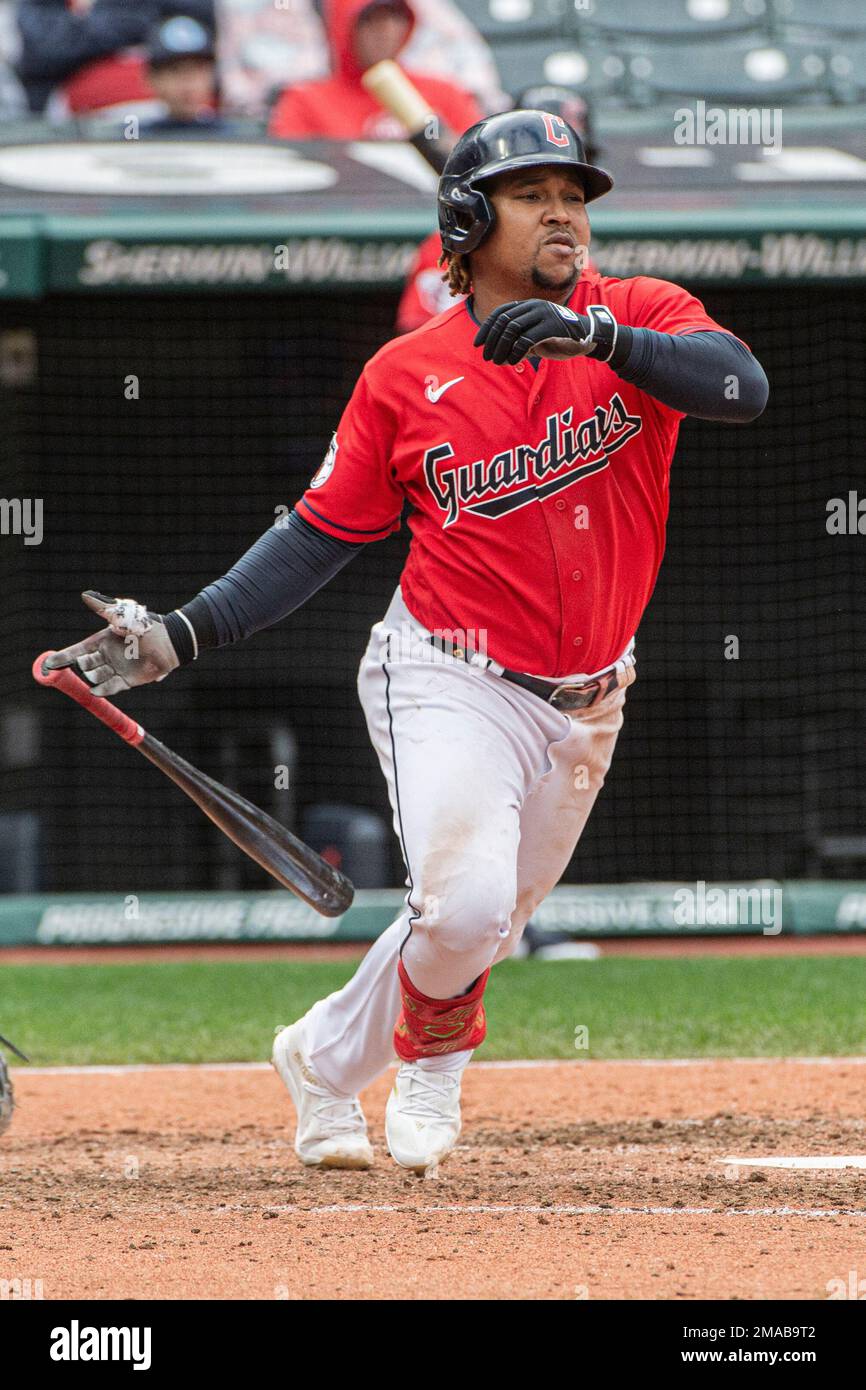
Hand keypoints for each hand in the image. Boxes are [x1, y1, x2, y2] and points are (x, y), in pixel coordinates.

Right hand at [43, 591, 178, 696]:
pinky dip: (101, 690)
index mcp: (102, 640)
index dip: (62, 657)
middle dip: (83, 664)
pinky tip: (96, 690)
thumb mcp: (121, 616)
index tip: (48, 665)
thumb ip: (103, 608)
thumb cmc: (144, 625)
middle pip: (85, 665)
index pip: (77, 650)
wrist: (169, 642)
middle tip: (92, 659)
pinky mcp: (127, 681)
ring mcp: (116, 668)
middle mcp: (107, 655)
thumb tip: (85, 595)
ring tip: (109, 666)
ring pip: (95, 677)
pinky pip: (110, 688)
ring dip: (95, 675)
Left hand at [474, 299, 618, 365]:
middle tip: (486, 357)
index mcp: (528, 305)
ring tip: (498, 362)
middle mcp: (534, 306)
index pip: (500, 313)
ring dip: (502, 348)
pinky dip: (516, 353)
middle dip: (492, 341)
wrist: (586, 337)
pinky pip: (527, 340)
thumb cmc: (557, 338)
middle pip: (504, 321)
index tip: (478, 344)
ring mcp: (544, 314)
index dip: (486, 328)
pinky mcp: (552, 327)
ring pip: (513, 330)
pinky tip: (513, 362)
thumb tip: (494, 349)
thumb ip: (518, 337)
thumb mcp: (534, 334)